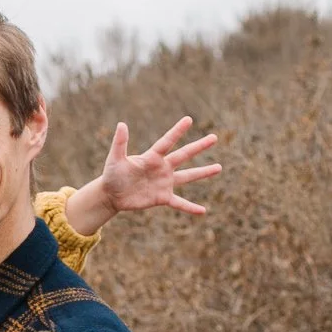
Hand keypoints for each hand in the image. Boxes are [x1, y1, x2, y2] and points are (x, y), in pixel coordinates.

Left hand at [66, 117, 222, 233]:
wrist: (112, 194)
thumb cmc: (112, 174)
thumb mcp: (115, 159)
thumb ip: (120, 143)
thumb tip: (122, 124)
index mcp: (152, 157)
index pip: (167, 142)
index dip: (177, 131)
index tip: (189, 119)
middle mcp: (162, 168)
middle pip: (184, 155)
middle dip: (199, 146)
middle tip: (214, 137)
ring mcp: (164, 183)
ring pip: (188, 176)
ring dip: (203, 173)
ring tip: (219, 167)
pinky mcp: (162, 198)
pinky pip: (179, 203)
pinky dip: (190, 207)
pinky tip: (203, 211)